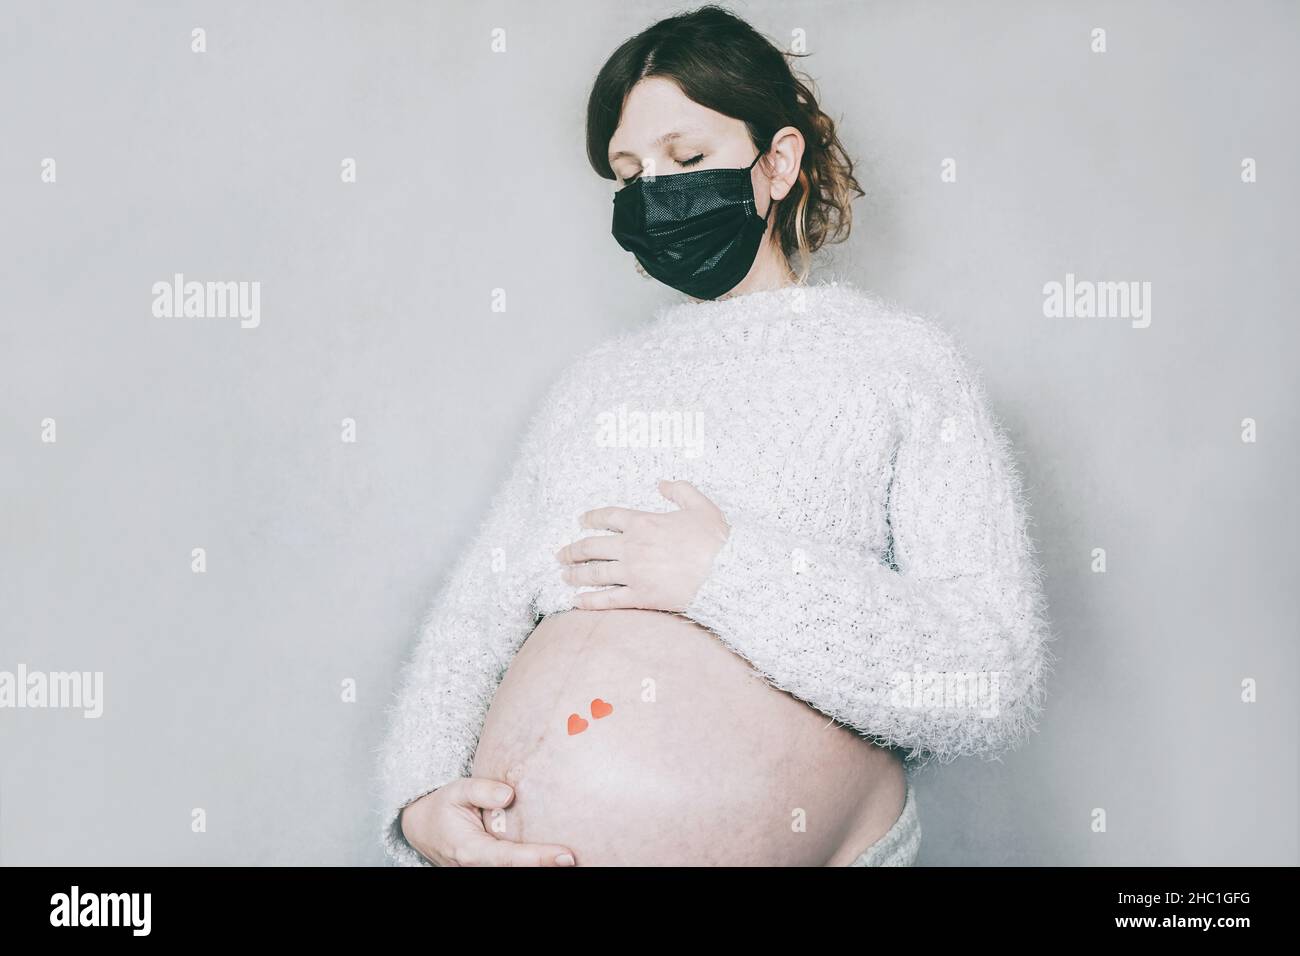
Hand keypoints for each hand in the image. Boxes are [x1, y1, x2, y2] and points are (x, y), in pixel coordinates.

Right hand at [400, 777, 576, 866]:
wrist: (423, 828)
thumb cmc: (443, 807)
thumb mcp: (456, 791)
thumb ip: (481, 790)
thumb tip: (510, 794)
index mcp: (471, 850)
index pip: (510, 858)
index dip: (539, 858)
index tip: (566, 855)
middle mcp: (479, 868)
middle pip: (519, 871)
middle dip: (547, 867)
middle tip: (578, 858)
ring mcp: (483, 872)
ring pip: (517, 872)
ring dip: (543, 867)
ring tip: (570, 858)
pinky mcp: (491, 869)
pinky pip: (513, 868)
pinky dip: (534, 863)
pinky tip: (555, 858)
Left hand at [556, 479, 730, 612]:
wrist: (725, 574)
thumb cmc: (715, 540)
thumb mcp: (700, 505)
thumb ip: (679, 490)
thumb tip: (661, 483)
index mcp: (644, 522)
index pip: (608, 517)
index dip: (591, 518)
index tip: (581, 521)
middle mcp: (632, 547)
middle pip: (593, 546)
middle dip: (573, 550)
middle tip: (561, 554)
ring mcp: (634, 573)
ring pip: (595, 573)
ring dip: (576, 574)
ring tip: (564, 576)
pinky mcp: (640, 597)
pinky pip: (608, 599)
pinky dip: (589, 601)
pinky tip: (577, 602)